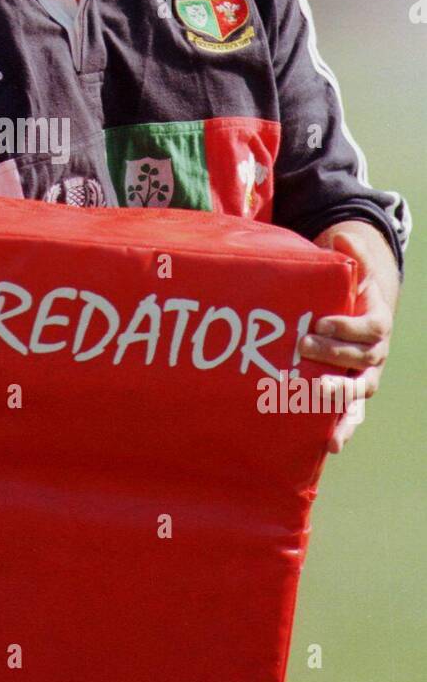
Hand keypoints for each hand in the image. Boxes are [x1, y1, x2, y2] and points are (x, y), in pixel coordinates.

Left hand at [299, 224, 396, 453]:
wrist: (360, 313)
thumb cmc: (350, 291)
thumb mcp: (354, 269)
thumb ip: (351, 253)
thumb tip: (340, 236)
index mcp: (378, 323)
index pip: (370, 328)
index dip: (347, 327)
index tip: (320, 322)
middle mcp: (375, 353)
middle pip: (361, 359)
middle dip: (333, 356)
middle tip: (302, 347)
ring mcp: (364, 376)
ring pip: (359, 392)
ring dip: (342, 403)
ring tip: (322, 406)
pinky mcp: (350, 394)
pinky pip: (350, 414)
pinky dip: (342, 428)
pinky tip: (329, 445)